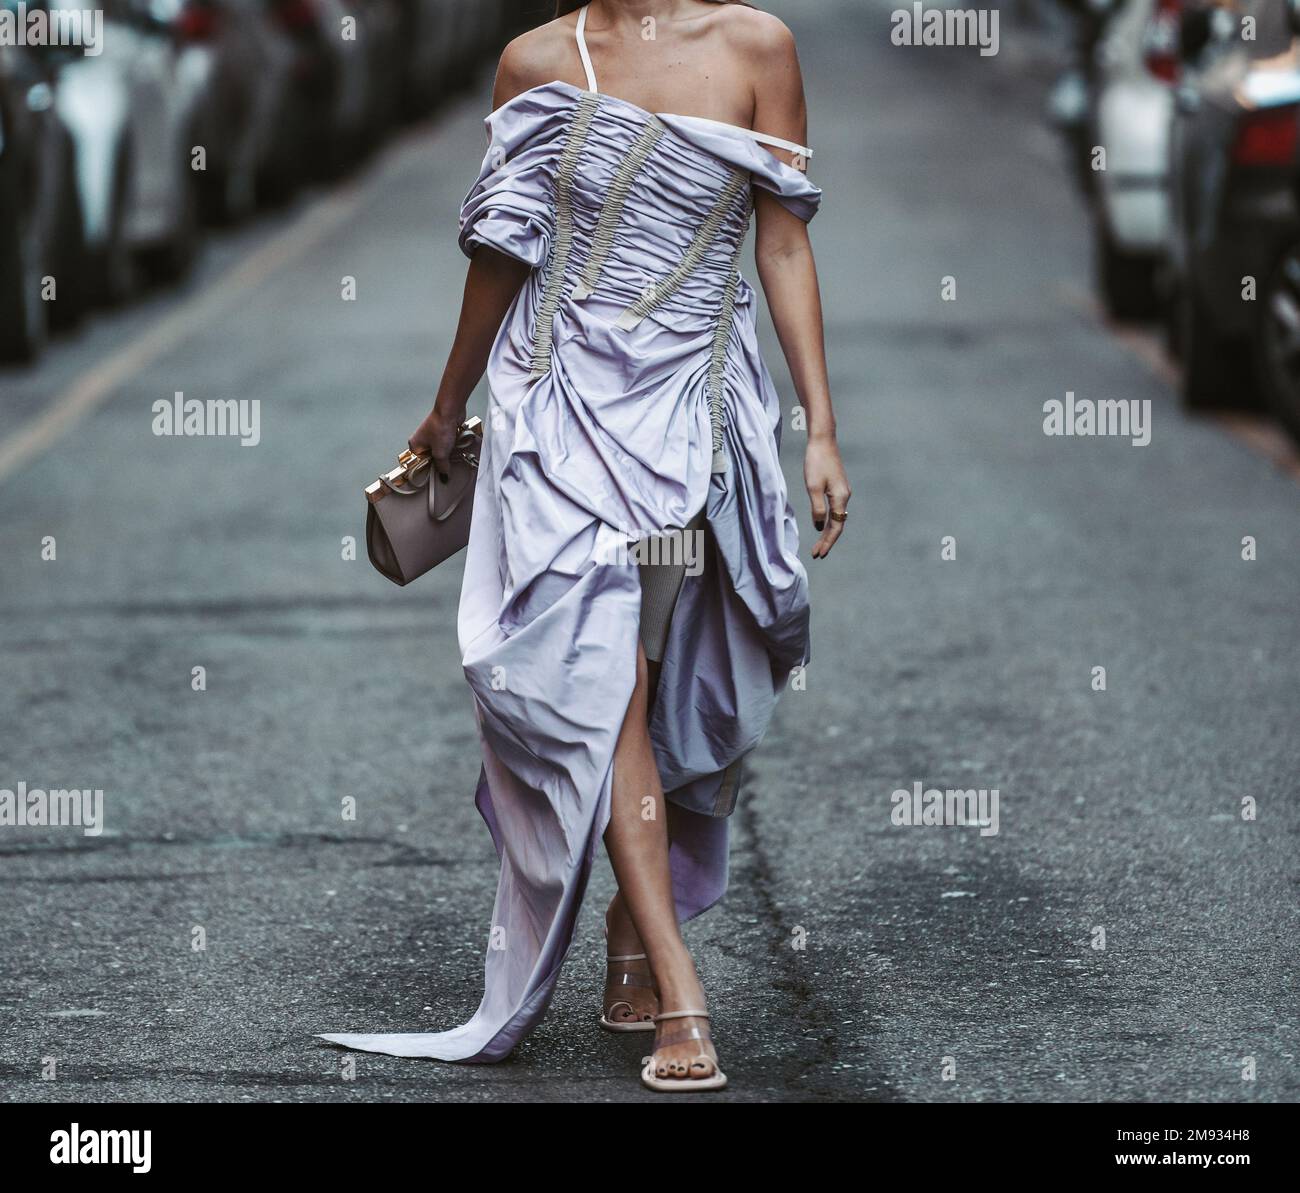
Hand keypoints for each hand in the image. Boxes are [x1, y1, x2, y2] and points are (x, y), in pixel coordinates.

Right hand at [409, 403, 462, 482]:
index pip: (420, 464)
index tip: (438, 476)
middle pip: (431, 459)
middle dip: (440, 461)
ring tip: (451, 450)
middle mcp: (421, 440)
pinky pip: (447, 445)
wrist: (451, 411)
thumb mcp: (440, 453)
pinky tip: (455, 445)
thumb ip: (442, 467)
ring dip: (448, 453)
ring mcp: (432, 436)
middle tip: (446, 463)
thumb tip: (444, 476)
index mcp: (415, 445)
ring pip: (440, 452)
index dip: (429, 470)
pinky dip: (452, 446)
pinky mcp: (442, 433)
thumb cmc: (440, 426)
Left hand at [804, 435, 850, 558]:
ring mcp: (842, 492)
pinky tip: (821, 525)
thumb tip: (818, 526)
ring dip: (827, 532)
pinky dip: (828, 520)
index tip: (818, 554)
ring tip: (818, 544)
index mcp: (840, 498)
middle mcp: (845, 496)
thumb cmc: (816, 462)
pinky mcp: (838, 487)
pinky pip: (835, 509)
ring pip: (836, 518)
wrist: (823, 440)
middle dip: (827, 540)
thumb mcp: (813, 487)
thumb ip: (817, 508)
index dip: (827, 542)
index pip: (836, 527)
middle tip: (817, 554)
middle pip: (838, 524)